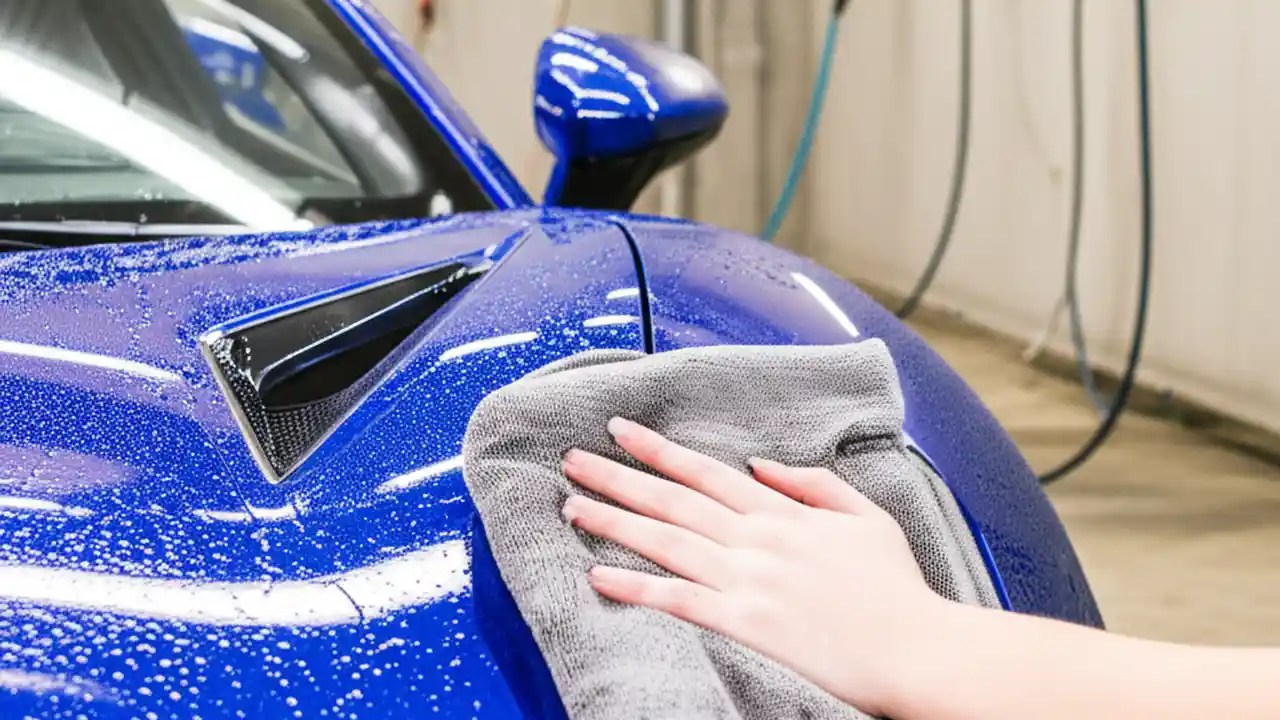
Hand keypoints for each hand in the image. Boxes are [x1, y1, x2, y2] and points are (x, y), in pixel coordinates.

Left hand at [560, 417, 956, 715]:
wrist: (916, 650)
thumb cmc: (896, 590)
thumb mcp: (866, 516)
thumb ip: (812, 484)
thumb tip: (761, 464)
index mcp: (782, 513)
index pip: (705, 472)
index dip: (658, 450)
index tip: (620, 430)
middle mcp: (757, 539)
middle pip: (673, 500)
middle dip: (618, 476)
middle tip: (572, 459)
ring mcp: (749, 580)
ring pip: (666, 541)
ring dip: (614, 521)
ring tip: (572, 505)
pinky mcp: (746, 624)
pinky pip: (678, 600)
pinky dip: (636, 586)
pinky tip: (599, 575)